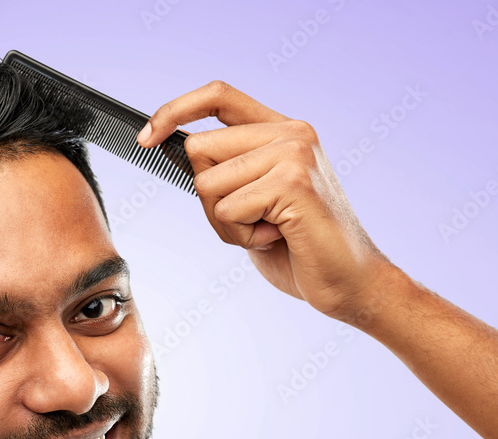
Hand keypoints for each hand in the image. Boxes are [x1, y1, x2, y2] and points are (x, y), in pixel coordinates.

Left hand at [138, 81, 396, 323]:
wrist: (351, 284)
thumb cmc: (299, 249)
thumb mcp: (255, 201)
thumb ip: (227, 172)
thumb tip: (173, 148)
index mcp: (282, 130)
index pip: (218, 96)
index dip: (175, 110)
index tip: (146, 137)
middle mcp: (291, 132)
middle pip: (199, 150)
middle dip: (209, 200)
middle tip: (253, 222)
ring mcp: (294, 153)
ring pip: (207, 185)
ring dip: (227, 224)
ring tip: (270, 231)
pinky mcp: (293, 182)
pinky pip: (226, 210)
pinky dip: (242, 237)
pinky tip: (280, 238)